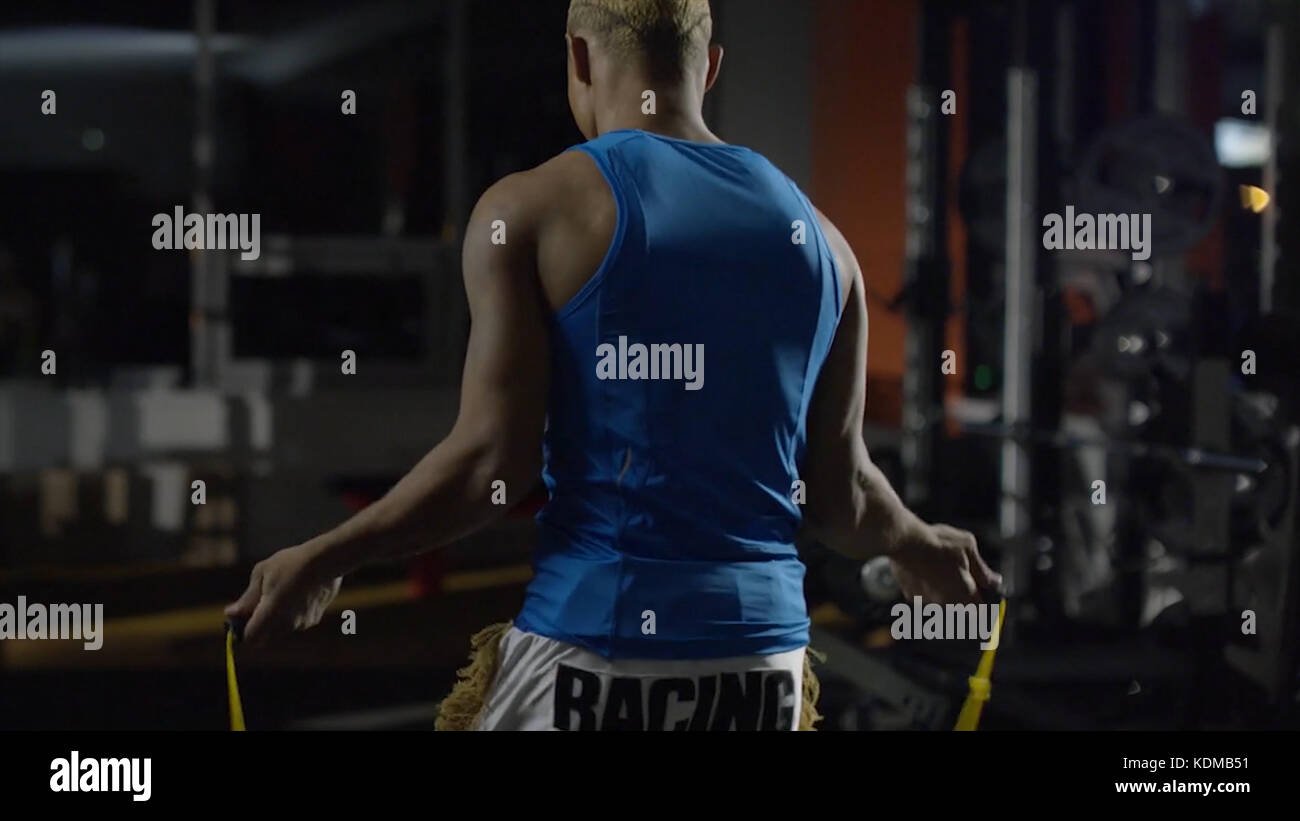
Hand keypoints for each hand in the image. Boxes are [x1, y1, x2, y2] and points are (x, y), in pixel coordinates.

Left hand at [225, 543, 341, 644]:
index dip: (242, 631)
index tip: (241, 619)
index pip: (250, 638)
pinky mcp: (314, 619)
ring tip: (282, 592)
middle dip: (259, 625)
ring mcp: (302, 623)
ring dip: (276, 619)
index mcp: (270, 614)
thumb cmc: (291, 563)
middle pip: (265, 636)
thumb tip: (231, 614)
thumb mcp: (262, 574)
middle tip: (259, 602)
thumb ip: (247, 598)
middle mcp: (286, 624)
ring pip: (281, 629)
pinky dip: (292, 613)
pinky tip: (298, 592)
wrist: (327, 560)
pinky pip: (297, 622)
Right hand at [888, 518, 1000, 603]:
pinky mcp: (911, 597)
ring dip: (946, 591)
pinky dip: (928, 587)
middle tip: (962, 574)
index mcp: (964, 593)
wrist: (903, 540)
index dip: (986, 603)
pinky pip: (926, 595)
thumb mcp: (968, 547)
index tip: (985, 594)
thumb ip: (982, 570)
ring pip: (943, 602)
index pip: (982, 611)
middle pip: (962, 608)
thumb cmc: (937, 542)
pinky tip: (925, 569)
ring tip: (941, 567)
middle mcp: (946, 603)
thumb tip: (995, 582)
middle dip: (965, 594)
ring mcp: (927, 601)